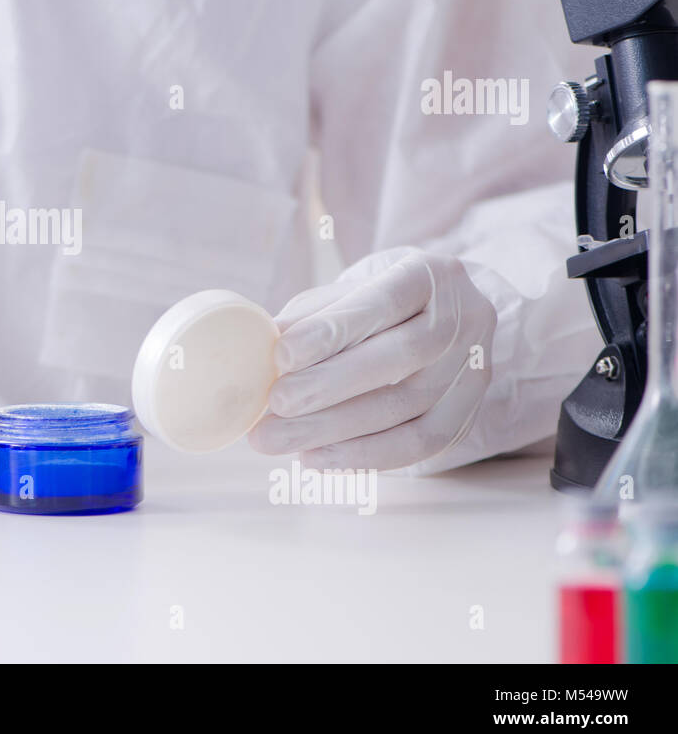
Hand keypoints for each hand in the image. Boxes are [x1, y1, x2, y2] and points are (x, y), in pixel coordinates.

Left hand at [249, 248, 495, 470]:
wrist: (442, 319)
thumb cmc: (379, 303)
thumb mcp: (348, 292)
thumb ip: (311, 314)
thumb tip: (263, 344)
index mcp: (429, 275)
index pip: (381, 302)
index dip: (331, 331)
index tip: (281, 356)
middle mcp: (463, 320)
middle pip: (397, 358)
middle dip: (328, 386)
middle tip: (275, 406)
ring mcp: (471, 370)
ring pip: (405, 407)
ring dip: (334, 430)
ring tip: (277, 439)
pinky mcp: (467, 414)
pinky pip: (418, 444)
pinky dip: (362, 456)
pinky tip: (315, 458)